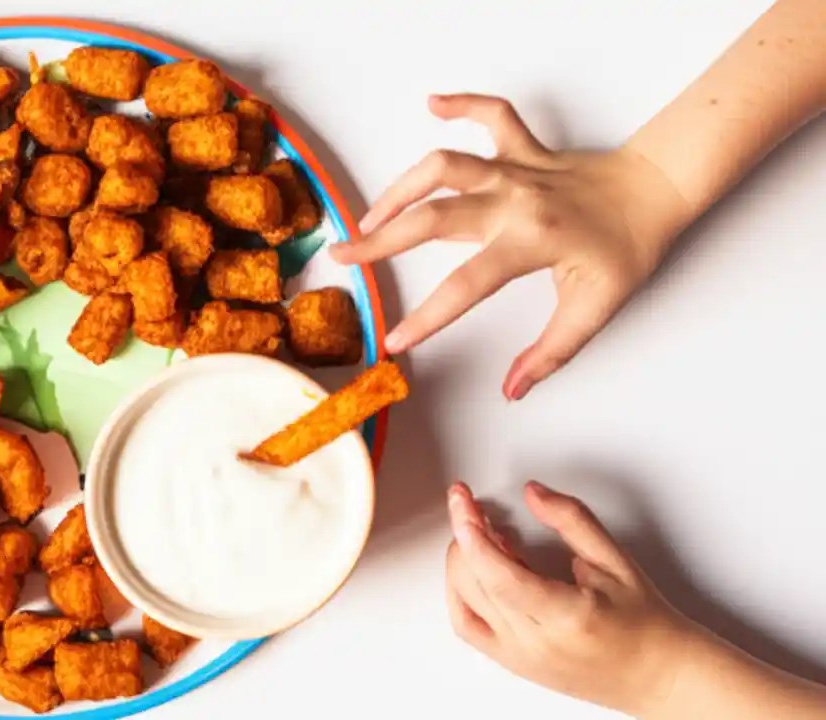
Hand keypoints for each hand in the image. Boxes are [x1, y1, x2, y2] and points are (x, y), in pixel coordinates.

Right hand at [332, 94, 691, 399]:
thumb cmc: (628, 250)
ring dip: (401, 188)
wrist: (657, 192)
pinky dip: (461, 103)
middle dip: (381, 241)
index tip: (394, 341)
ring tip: (369, 217)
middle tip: (344, 258)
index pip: (465, 286)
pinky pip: (491, 114)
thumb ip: (550, 353)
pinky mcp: (523, 148)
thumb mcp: (594, 310)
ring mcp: (516, 168)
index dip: (426, 318)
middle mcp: (514, 200)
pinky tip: (431, 104)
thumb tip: (512, 389)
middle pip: (433, 218)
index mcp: (530, 242)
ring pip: (444, 165)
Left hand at [444, 481, 702, 716]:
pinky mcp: (512, 663)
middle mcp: (535, 644)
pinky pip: (466, 626)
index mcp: (566, 617)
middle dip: (466, 537)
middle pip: (474, 584)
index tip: (463, 502)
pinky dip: (459, 592)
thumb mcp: (614, 559)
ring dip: (463, 561)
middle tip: (475, 508)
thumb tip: (531, 492)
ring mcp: (519, 658)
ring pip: (463, 603)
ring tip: (487, 536)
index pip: (499, 576)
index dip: (473, 534)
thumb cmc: (644, 621)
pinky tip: (474, 569)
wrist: (657, 675)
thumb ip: (571, 519)